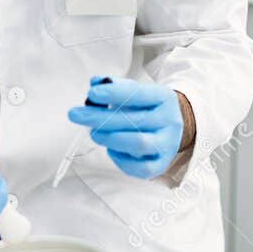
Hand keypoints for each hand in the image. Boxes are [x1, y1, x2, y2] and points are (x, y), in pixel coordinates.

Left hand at [66, 78, 189, 179]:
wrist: (176, 125)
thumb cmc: (148, 108)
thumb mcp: (138, 92)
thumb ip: (116, 87)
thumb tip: (94, 82)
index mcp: (164, 98)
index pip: (139, 94)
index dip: (114, 93)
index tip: (92, 93)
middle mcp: (169, 121)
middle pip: (134, 120)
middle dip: (101, 118)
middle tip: (76, 115)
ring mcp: (167, 144)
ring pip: (138, 143)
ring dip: (110, 138)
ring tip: (93, 133)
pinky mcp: (162, 164)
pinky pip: (141, 168)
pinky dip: (121, 160)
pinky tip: (111, 149)